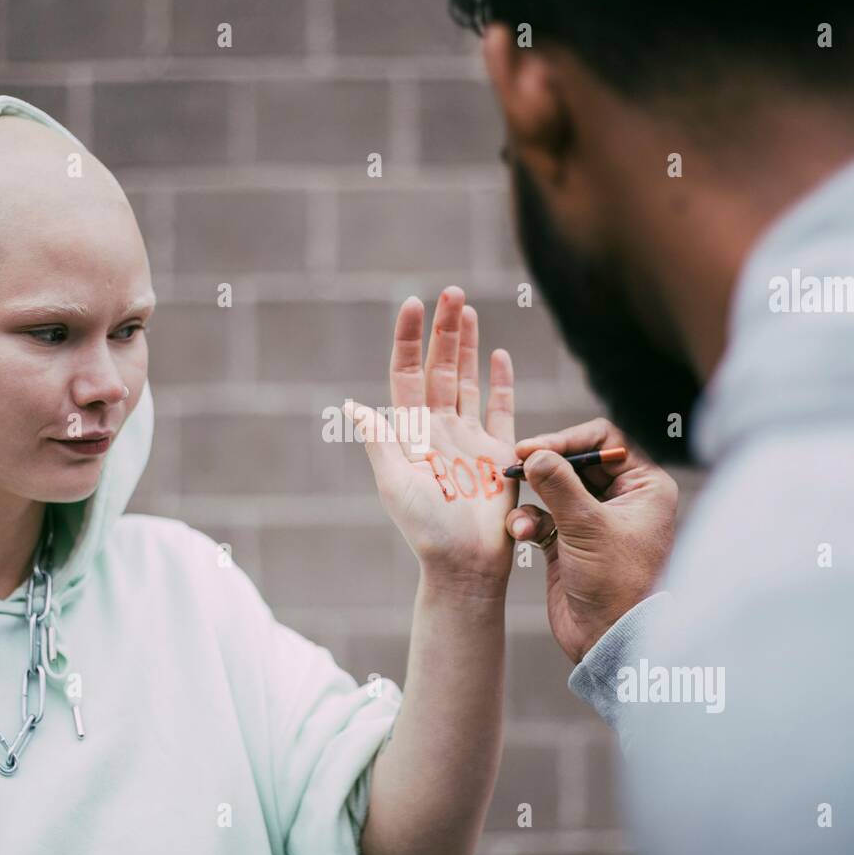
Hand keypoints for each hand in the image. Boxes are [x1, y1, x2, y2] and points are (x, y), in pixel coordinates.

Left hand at [349, 286, 519, 586]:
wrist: (464, 563)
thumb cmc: (425, 528)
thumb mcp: (393, 482)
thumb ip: (379, 440)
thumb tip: (352, 404)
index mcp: (411, 433)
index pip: (408, 375)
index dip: (410, 340)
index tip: (413, 304)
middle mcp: (439, 430)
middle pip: (440, 368)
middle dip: (444, 330)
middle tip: (450, 291)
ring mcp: (470, 438)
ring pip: (467, 380)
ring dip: (467, 346)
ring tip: (467, 309)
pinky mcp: (498, 453)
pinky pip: (501, 409)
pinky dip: (501, 381)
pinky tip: (499, 354)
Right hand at [505, 419, 677, 663]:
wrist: (609, 642)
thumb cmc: (617, 584)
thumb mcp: (588, 527)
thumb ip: (558, 485)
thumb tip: (534, 454)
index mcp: (644, 487)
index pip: (607, 440)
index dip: (569, 439)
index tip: (535, 448)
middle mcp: (622, 499)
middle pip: (577, 460)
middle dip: (545, 465)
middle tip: (515, 463)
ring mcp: (593, 520)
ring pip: (555, 488)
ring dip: (532, 494)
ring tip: (515, 498)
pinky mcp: (567, 542)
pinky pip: (541, 516)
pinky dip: (527, 520)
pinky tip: (521, 533)